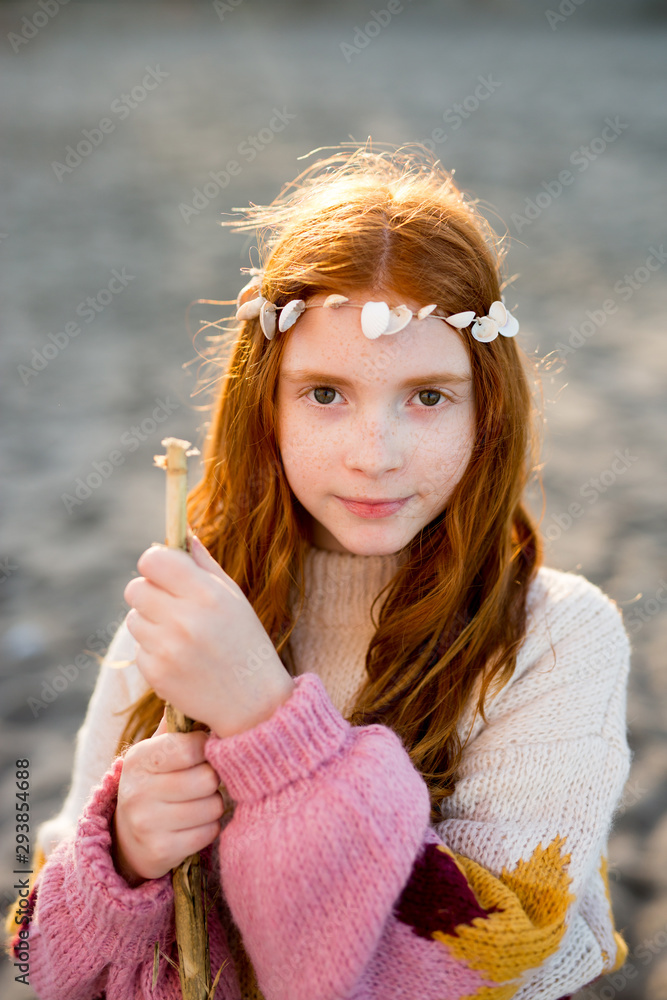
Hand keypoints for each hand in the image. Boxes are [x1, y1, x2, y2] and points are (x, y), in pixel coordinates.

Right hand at [111, 711, 224, 884]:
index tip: (204, 750)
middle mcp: (137, 791)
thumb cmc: (156, 781)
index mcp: (139, 758)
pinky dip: (209, 828)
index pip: (190, 746)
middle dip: (212, 780)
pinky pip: (209, 833)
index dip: (207, 748)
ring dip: (213, 805)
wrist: (127, 837)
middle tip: (202, 780)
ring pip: (213, 806)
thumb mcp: (157, 750)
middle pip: (207, 779)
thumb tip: (200, 688)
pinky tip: (193, 824)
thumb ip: (177, 724)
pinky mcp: (159, 852)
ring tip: (197, 802)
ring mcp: (146, 824)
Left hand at [124, 533, 294, 737]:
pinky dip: (154, 651)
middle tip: (171, 606)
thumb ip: (205, 565)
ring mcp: (168, 648)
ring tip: (181, 637)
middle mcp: (184, 619)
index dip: (154, 564)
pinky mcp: (156, 674)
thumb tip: (183, 535)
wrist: (254, 703)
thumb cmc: (246, 643)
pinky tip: (180, 660)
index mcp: (206, 594)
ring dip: (150, 624)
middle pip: (135, 588)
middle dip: (149, 593)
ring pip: (133, 619)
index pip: (152, 560)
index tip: (163, 573)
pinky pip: (139, 649)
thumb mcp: (234, 598)